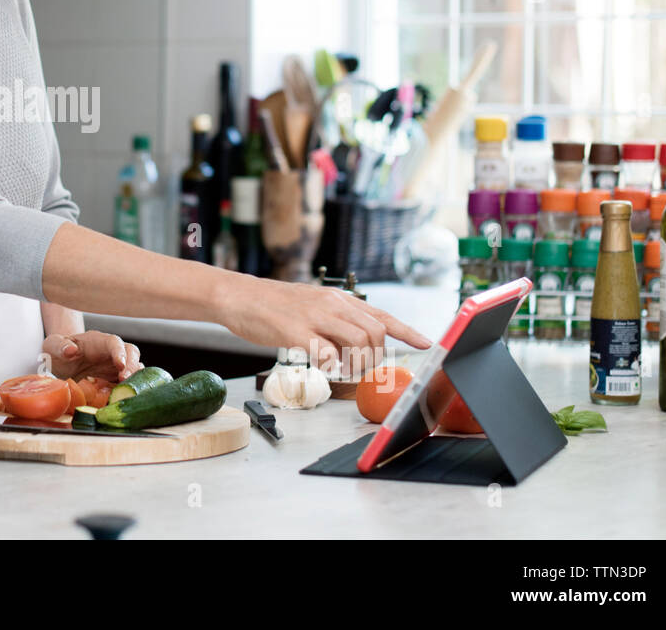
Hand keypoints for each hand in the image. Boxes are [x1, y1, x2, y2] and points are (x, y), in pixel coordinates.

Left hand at [42, 330, 141, 383]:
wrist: (61, 362)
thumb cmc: (59, 351)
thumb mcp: (53, 346)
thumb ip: (59, 345)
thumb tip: (70, 350)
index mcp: (98, 341)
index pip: (114, 342)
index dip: (120, 352)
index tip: (121, 365)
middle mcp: (111, 351)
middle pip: (131, 353)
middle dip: (132, 366)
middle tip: (126, 381)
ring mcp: (116, 366)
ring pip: (135, 368)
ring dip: (134, 380)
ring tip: (127, 393)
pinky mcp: (116, 379)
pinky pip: (129, 383)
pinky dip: (129, 391)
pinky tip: (122, 400)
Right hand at [217, 276, 431, 374]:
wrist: (239, 296)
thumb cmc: (273, 305)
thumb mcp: (312, 305)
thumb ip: (335, 320)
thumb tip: (355, 343)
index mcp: (338, 299)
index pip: (382, 315)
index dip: (407, 332)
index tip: (426, 344)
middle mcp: (331, 304)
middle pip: (375, 332)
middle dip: (376, 356)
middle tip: (360, 368)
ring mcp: (314, 316)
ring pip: (358, 342)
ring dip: (356, 364)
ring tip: (341, 368)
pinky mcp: (295, 331)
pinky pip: (326, 353)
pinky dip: (330, 365)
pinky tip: (320, 364)